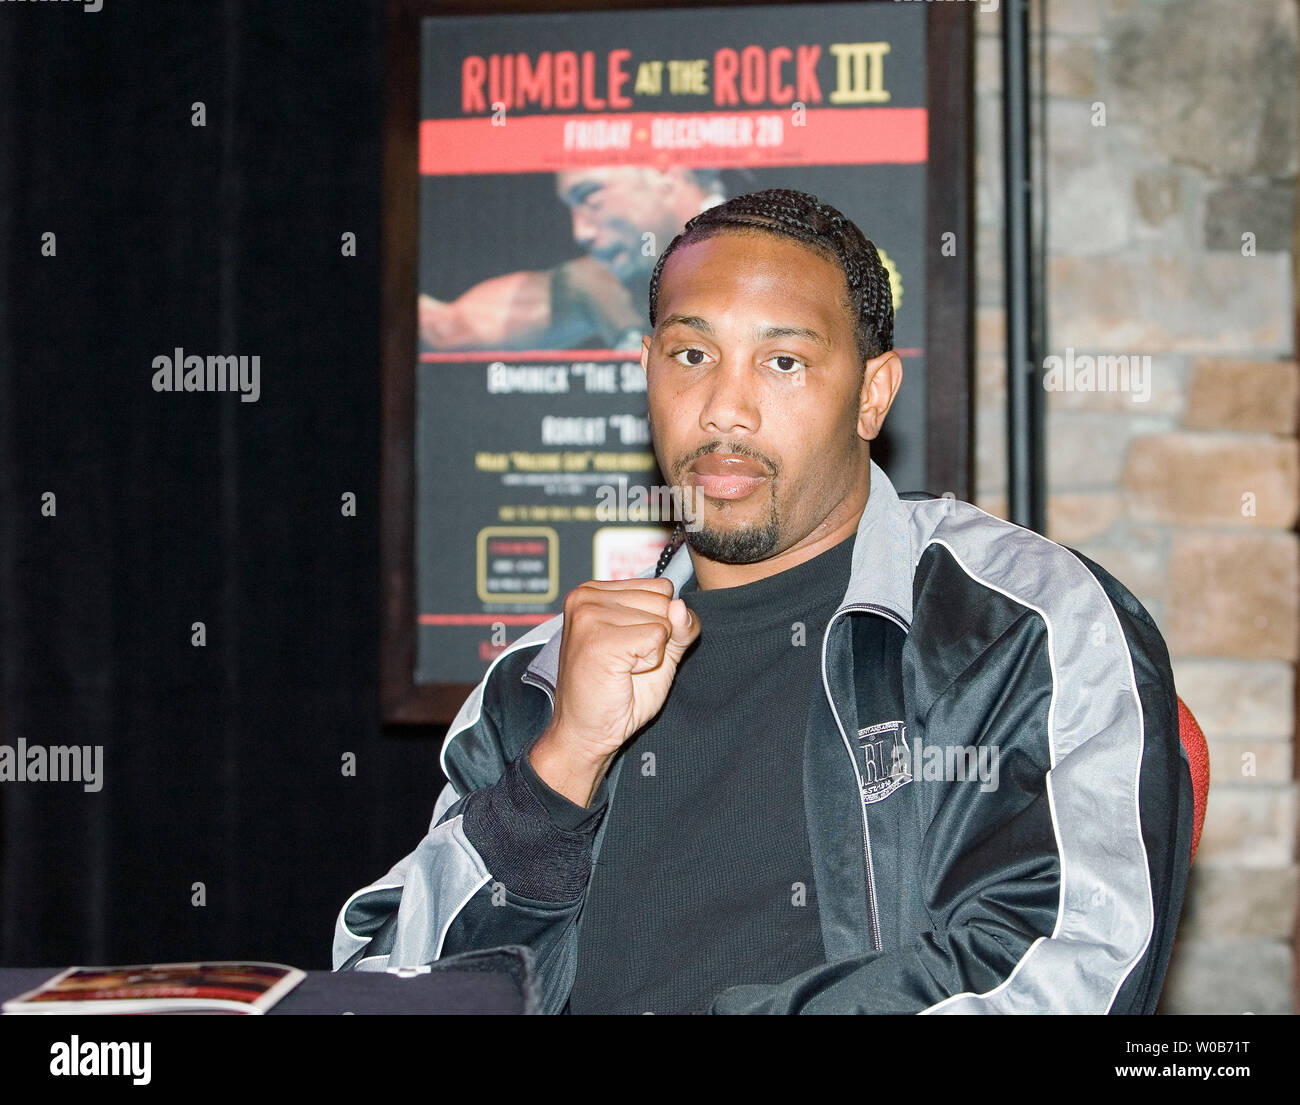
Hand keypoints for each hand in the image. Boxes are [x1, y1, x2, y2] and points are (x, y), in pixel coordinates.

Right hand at [529, 577, 698, 805]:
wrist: (587, 732)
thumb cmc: (619, 693)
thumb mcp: (660, 651)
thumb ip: (678, 626)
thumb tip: (681, 605)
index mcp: (595, 592)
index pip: (661, 587)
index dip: (660, 623)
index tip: (631, 646)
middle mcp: (587, 597)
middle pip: (664, 600)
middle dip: (657, 637)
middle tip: (625, 661)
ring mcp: (590, 615)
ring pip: (662, 620)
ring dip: (651, 651)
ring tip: (621, 667)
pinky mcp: (598, 638)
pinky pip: (656, 637)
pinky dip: (648, 662)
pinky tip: (622, 673)